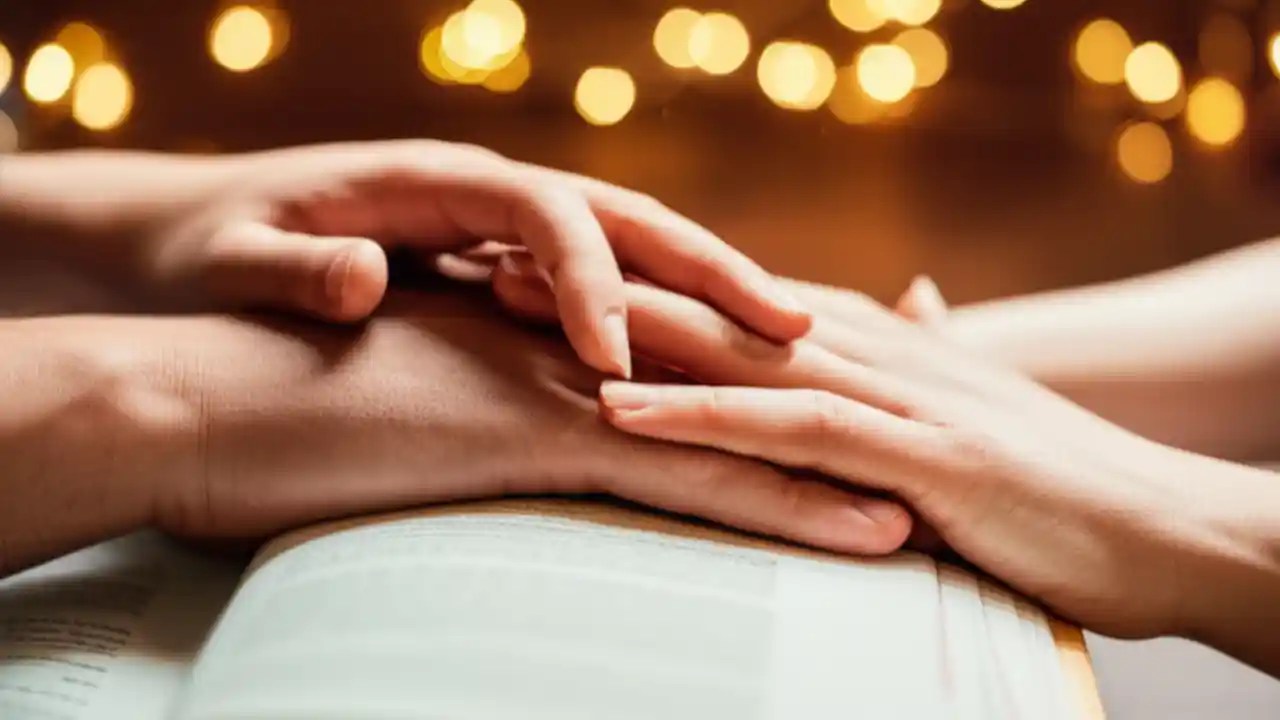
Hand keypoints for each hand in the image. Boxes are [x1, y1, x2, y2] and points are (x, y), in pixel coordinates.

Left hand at [138, 140, 808, 376]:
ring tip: (793, 342)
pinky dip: (670, 315)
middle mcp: (490, 194)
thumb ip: (292, 269)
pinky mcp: (510, 266)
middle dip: (709, 271)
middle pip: (623, 219)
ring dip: (713, 292)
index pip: (542, 216)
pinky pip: (609, 283)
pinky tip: (717, 361)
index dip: (587, 282)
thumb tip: (364, 279)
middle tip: (793, 329)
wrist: (192, 230)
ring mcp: (507, 228)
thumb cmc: (209, 246)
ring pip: (634, 249)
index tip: (616, 360)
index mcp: (436, 179)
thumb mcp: (231, 258)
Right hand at [149, 287, 905, 556]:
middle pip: (731, 379)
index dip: (761, 390)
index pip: (681, 364)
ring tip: (929, 503)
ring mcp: (563, 380)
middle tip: (922, 447)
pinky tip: (860, 531)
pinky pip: (692, 470)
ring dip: (840, 464)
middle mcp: (569, 344)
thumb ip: (463, 417)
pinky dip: (786, 504)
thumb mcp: (396, 411)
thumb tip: (495, 447)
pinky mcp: (542, 428)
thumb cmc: (278, 411)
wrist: (197, 397)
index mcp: (541, 336)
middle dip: (829, 415)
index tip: (836, 425)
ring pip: (736, 422)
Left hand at [492, 260, 1273, 641]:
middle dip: (602, 280)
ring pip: (735, 347)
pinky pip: (792, 428)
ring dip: (623, 323)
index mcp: (875, 345)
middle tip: (497, 254)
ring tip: (521, 302)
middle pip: (713, 305)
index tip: (547, 263)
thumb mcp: (968, 414)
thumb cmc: (1058, 485)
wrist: (1168, 528)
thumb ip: (922, 361)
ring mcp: (897, 397)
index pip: (734, 300)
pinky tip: (620, 406)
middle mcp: (874, 350)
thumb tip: (911, 303)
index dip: (639, 278)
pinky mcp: (922, 458)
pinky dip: (703, 413)